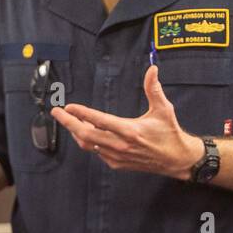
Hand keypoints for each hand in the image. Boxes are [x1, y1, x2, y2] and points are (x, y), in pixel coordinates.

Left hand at [50, 64, 203, 178]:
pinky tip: (86, 131)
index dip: (82, 113)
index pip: (99, 120)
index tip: (69, 106)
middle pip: (86, 134)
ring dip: (77, 132)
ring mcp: (117, 156)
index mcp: (130, 131)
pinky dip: (88, 141)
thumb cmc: (169, 133)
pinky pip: (96, 152)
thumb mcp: (163, 109)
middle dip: (68, 123)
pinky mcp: (116, 163)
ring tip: (70, 120)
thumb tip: (152, 69)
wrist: (176, 159)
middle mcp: (120, 145)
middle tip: (56, 113)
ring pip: (88, 144)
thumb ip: (154, 89)